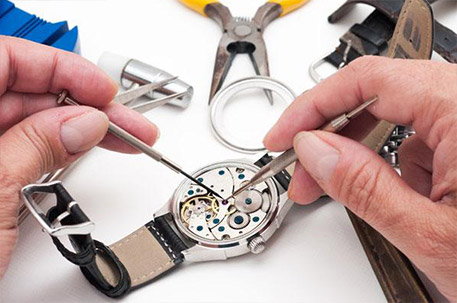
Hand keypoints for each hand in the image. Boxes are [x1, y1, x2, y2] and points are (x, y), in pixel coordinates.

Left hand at [0, 37, 158, 278]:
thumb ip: (35, 148)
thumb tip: (86, 121)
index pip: (3, 59)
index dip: (59, 68)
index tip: (103, 89)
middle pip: (21, 93)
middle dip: (80, 104)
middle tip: (125, 122)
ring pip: (27, 124)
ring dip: (74, 130)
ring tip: (120, 140)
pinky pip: (22, 151)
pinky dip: (55, 152)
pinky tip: (80, 153)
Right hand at [264, 56, 456, 300]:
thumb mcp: (432, 234)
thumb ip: (364, 187)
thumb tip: (315, 150)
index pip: (368, 80)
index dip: (313, 106)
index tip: (283, 134)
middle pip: (379, 97)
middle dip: (330, 135)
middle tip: (302, 170)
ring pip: (396, 120)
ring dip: (358, 153)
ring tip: (336, 189)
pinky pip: (419, 141)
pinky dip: (391, 165)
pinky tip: (389, 195)